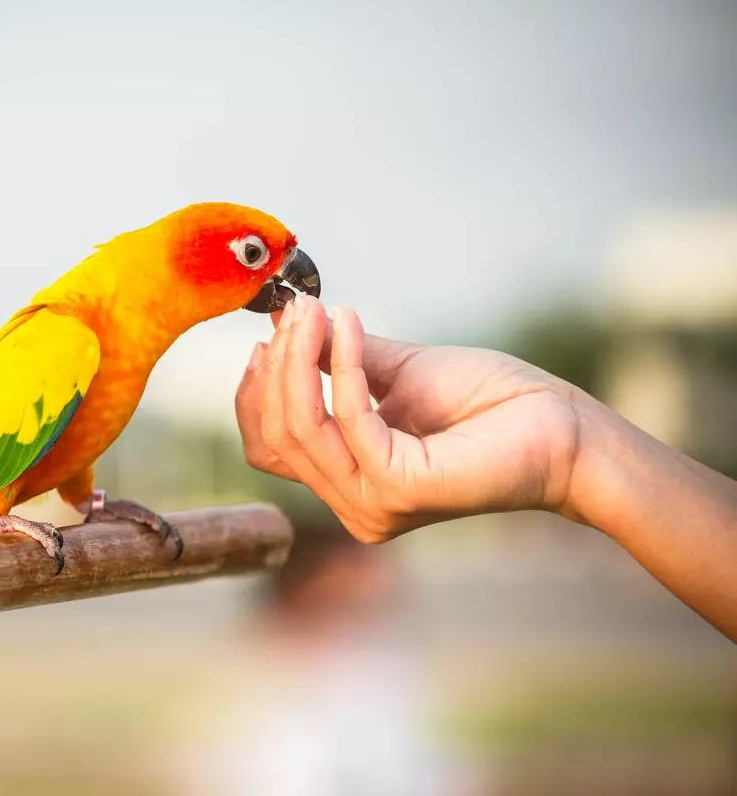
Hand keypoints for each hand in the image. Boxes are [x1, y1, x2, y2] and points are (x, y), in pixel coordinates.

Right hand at [235, 296, 582, 542]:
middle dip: (277, 367)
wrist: (560, 427)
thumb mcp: (396, 373)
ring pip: (301, 430)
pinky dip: (342, 365)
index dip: (257, 394)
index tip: (268, 339)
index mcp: (350, 483)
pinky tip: (352, 326)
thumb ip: (338, 361)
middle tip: (295, 313)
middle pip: (277, 437)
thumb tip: (289, 324)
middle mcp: (355, 506)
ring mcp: (373, 504)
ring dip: (299, 361)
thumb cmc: (490, 404)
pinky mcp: (399, 489)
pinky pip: (348, 418)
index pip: (271, 448)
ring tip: (314, 313)